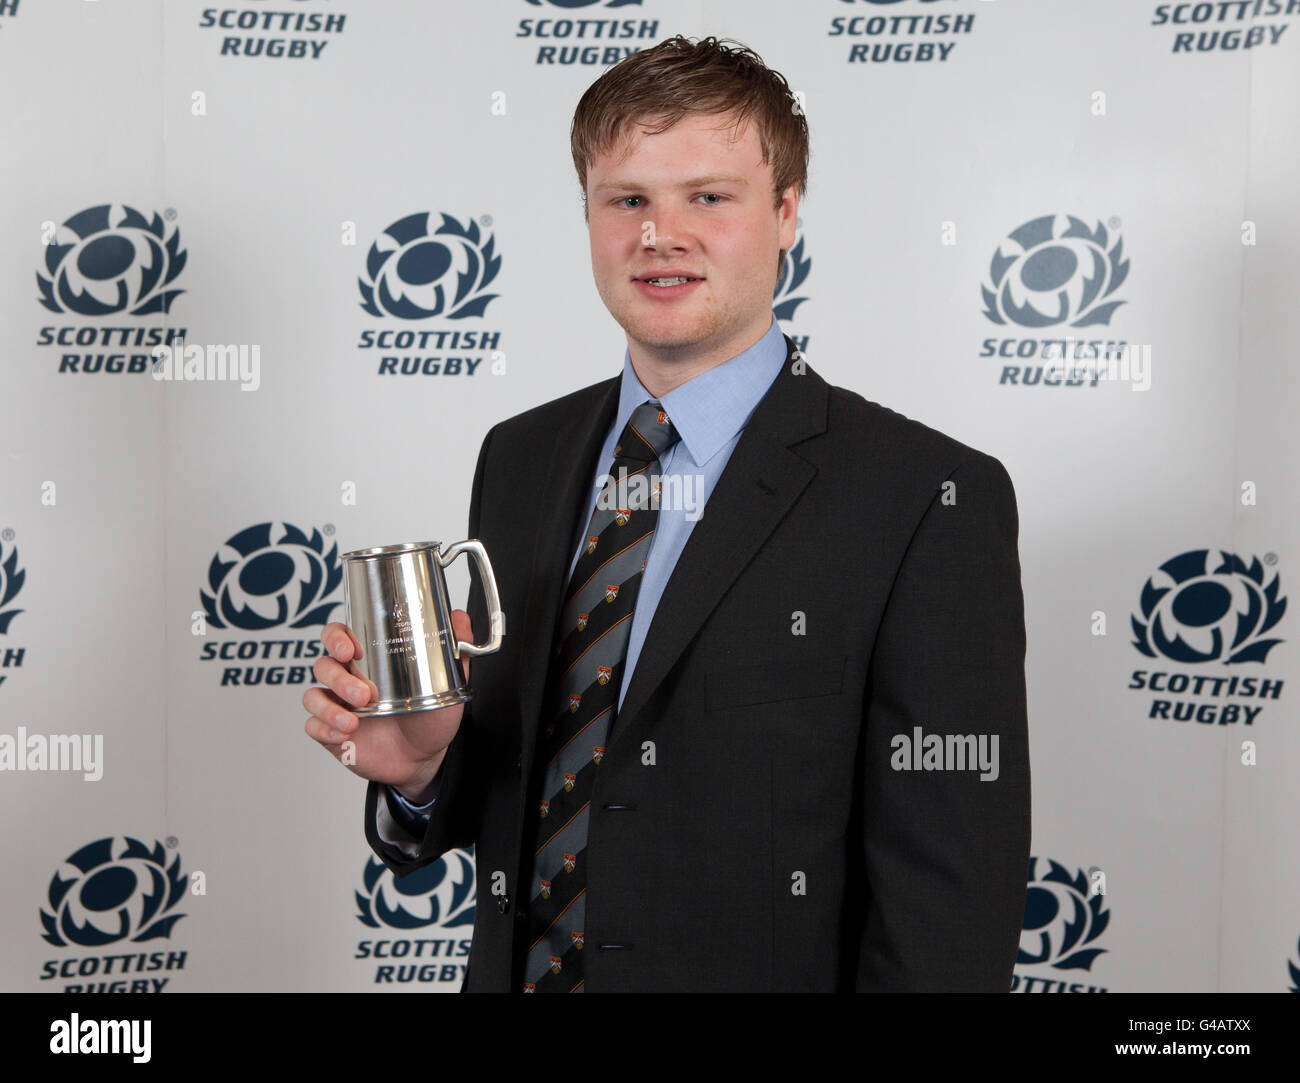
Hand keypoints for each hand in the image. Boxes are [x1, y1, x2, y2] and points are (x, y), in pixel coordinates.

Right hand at [303, 611, 472, 801]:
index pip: (339, 636)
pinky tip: (344, 733)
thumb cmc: (430, 715)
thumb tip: (459, 617)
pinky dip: (324, 728)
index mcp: (369, 660)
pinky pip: (313, 726)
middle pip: (324, 665)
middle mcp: (348, 679)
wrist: (426, 757)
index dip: (336, 637)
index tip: (350, 647)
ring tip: (355, 718)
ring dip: (330, 706)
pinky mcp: (332, 733)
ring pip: (313, 695)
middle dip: (338, 676)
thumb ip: (453, 650)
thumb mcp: (446, 682)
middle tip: (363, 692)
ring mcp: (338, 706)